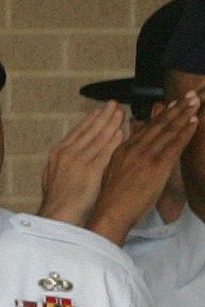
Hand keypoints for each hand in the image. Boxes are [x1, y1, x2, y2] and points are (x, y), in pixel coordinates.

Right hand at [38, 99, 131, 223]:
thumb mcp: (54, 178)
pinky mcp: (90, 170)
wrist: (56, 217)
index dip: (90, 120)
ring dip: (111, 123)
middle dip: (103, 116)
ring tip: (121, 113)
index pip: (77, 132)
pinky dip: (114, 140)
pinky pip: (105, 151)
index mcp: (57, 155)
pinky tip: (122, 132)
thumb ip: (65, 164)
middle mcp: (66, 154)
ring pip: (98, 137)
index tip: (99, 111)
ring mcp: (78, 161)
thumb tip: (73, 156)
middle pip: (89, 130)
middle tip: (114, 104)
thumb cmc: (58, 204)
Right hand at [88, 91, 202, 241]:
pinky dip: (186, 131)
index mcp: (123, 150)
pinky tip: (194, 121)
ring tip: (196, 100)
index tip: (173, 102)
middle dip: (177, 107)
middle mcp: (135, 148)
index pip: (146, 128)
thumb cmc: (111, 200)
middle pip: (159, 124)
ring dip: (184, 113)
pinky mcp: (158, 165)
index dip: (162, 114)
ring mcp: (146, 155)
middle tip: (191, 93)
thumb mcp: (112, 173)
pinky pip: (175, 144)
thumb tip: (129, 151)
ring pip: (169, 130)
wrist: (110, 213)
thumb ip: (123, 159)